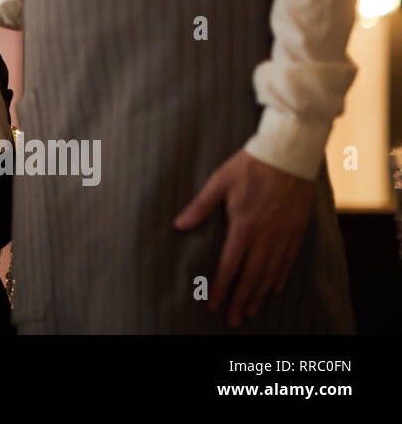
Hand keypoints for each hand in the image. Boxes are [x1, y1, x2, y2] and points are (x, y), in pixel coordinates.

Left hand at [173, 149, 313, 327]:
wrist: (288, 155)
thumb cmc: (249, 166)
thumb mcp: (219, 182)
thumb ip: (200, 206)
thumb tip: (178, 225)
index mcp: (244, 225)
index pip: (230, 265)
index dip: (222, 288)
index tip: (214, 305)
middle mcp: (265, 235)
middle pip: (252, 276)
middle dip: (241, 300)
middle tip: (233, 320)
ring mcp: (284, 234)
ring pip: (271, 272)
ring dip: (260, 294)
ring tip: (251, 311)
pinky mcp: (297, 230)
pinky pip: (289, 260)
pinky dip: (281, 277)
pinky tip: (274, 288)